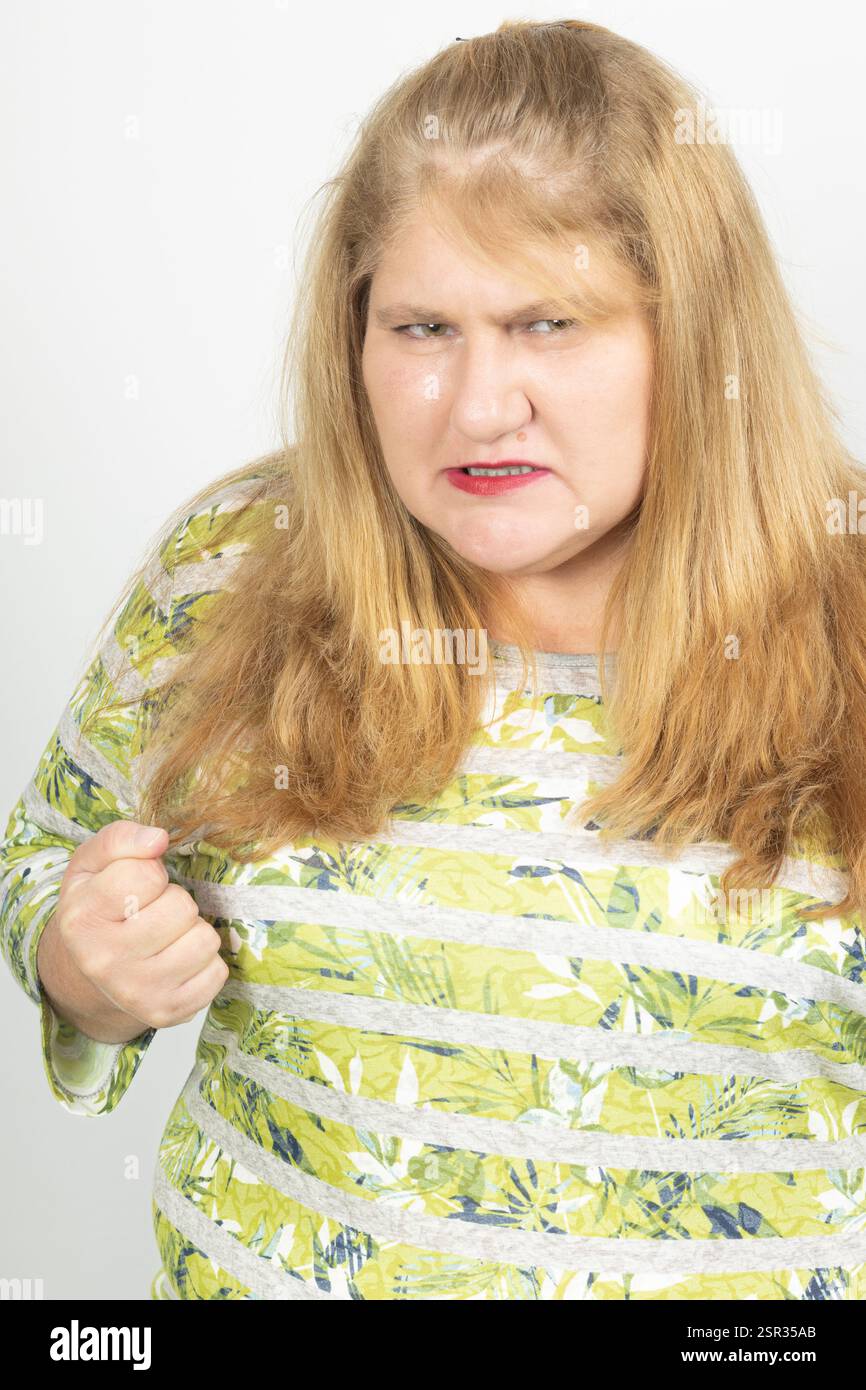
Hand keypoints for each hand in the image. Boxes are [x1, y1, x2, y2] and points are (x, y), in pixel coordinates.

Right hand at [50, 820, 227, 1029]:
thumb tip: (157, 839)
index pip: (145, 875)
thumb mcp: (93, 864)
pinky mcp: (167, 1012)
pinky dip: (204, 962)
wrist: (88, 973)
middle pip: (182, 907)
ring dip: (192, 930)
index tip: (136, 885)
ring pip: (205, 940)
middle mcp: (105, 962)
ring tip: (166, 936)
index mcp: (82, 919)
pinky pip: (217, 972)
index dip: (150, 872)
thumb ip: (121, 839)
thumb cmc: (99, 907)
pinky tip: (176, 960)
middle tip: (152, 912)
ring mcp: (137, 993)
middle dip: (174, 901)